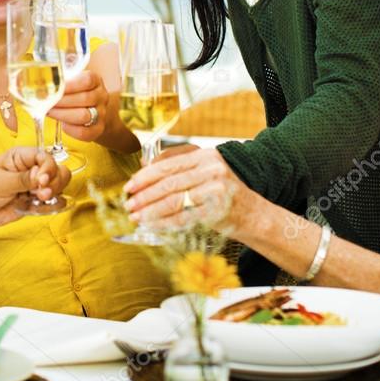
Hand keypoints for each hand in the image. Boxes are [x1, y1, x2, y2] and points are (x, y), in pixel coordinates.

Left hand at [0, 147, 70, 238]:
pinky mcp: (36, 199)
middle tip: (42, 193)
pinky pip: (54, 200)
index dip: (48, 167)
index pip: (44, 155)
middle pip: (56, 168)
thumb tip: (41, 175)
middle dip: (54, 181)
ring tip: (40, 199)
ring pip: (59, 183)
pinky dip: (52, 204)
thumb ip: (22, 179)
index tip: (42, 180)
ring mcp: (35, 184)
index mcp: (20, 156)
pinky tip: (39, 206)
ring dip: (54, 191)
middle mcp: (31, 168)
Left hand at [47, 70, 107, 142]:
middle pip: (84, 98)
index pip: (87, 80)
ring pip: (83, 116)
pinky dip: (70, 129)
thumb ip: (59, 82)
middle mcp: (101, 96)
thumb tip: (39, 86)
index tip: (53, 87)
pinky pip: (84, 133)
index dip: (70, 84)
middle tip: (45, 102)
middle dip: (61, 101)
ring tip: (49, 112)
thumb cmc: (76, 94)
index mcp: (96, 81)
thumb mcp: (72, 83)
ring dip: (62, 114)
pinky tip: (62, 124)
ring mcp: (102, 114)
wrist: (93, 110)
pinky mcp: (98, 130)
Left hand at [123, 147, 246, 230]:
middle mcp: (211, 168)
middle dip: (144, 195)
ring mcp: (215, 189)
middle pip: (168, 183)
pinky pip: (184, 217)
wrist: (251, 213)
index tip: (129, 186)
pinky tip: (152, 225)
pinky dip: (164, 222)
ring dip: (150, 210)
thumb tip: (143, 166)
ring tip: (135, 216)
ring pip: (174, 200)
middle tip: (128, 204)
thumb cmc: (221, 192)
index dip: (145, 176)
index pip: (168, 165)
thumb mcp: (203, 172)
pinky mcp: (217, 210)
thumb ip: (177, 167)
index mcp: (204, 155)